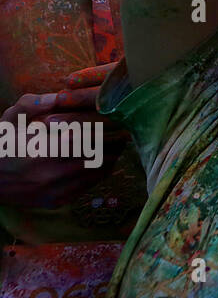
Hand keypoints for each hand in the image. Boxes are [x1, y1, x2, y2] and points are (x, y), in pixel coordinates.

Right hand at [0, 79, 125, 208]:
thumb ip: (32, 104)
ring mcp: (55, 191)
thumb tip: (58, 96)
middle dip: (113, 142)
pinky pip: (88, 187)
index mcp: (42, 150)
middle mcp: (51, 174)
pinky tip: (105, 160)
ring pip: (97, 173)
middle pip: (98, 156)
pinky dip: (100, 173)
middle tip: (126, 130)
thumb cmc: (0, 144)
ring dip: (111, 158)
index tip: (118, 117)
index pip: (87, 138)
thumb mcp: (10, 120)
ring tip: (120, 144)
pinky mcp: (57, 202)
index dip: (106, 127)